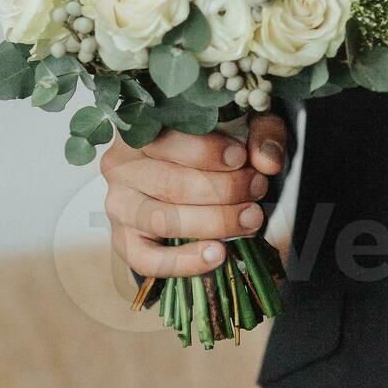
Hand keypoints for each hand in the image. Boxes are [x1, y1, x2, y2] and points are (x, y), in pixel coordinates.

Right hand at [100, 111, 288, 280]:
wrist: (191, 176)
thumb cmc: (215, 143)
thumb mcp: (243, 125)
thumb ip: (260, 134)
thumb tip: (268, 161)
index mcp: (141, 130)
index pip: (165, 139)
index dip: (206, 151)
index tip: (241, 158)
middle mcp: (121, 166)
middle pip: (170, 184)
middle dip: (223, 190)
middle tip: (257, 189)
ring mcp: (119, 205)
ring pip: (164, 220)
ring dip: (214, 222)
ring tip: (250, 218)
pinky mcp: (125, 240)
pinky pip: (147, 260)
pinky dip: (184, 262)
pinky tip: (218, 254)